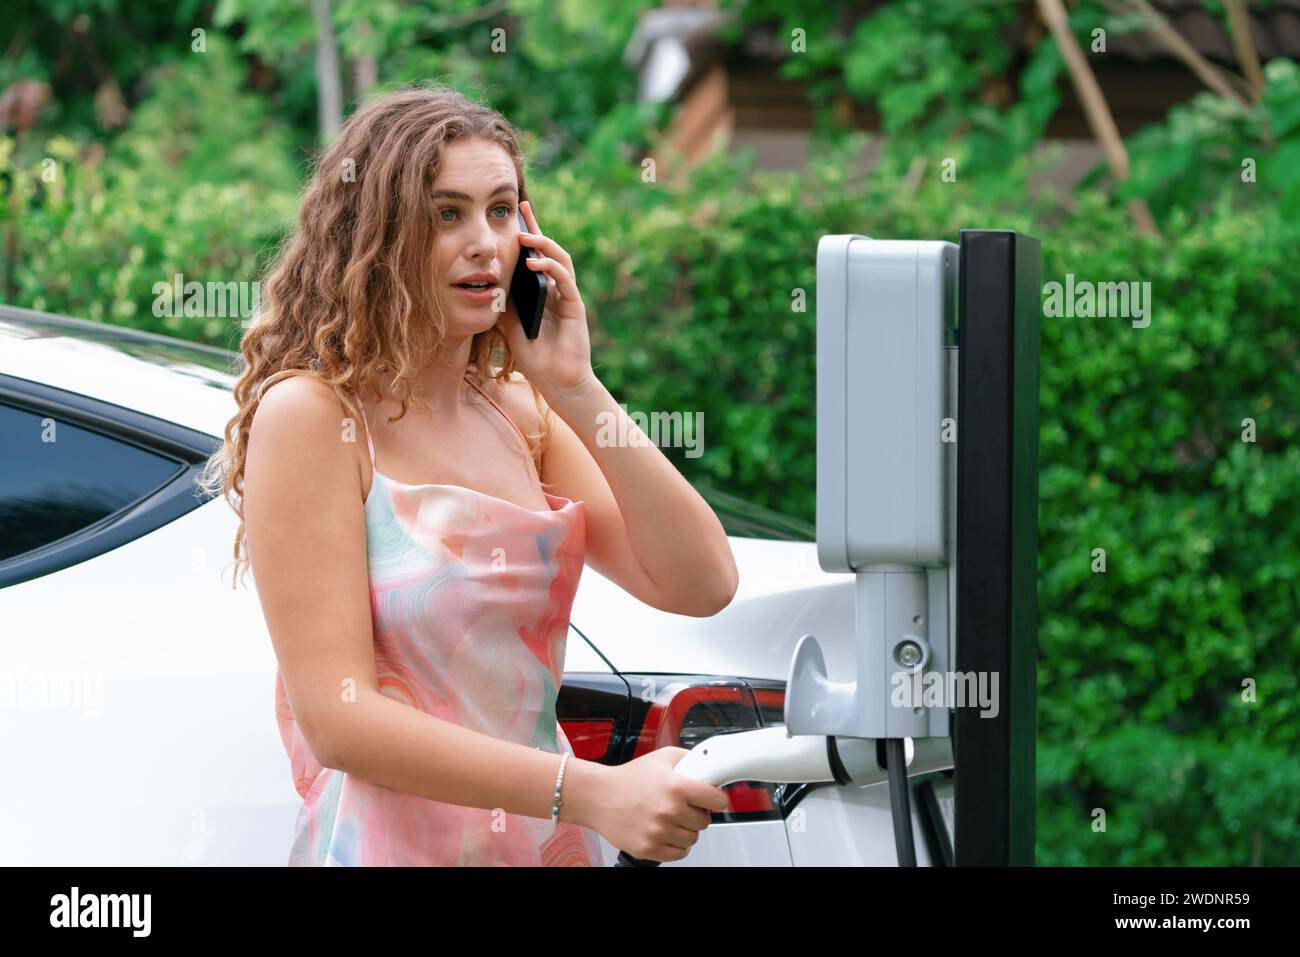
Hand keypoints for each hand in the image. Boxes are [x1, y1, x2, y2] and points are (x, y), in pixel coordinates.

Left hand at [498, 199, 595, 402]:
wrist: (557, 382)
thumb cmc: (535, 356)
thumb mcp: (510, 324)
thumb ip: (505, 301)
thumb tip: (489, 277)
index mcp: (543, 292)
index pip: (536, 256)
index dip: (528, 233)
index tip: (515, 212)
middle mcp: (557, 290)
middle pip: (550, 251)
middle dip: (536, 228)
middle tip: (522, 210)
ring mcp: (568, 297)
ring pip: (562, 260)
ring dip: (544, 244)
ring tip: (525, 235)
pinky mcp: (575, 307)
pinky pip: (566, 280)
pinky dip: (551, 268)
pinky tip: (534, 263)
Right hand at [576, 748, 731, 862]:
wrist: (598, 796)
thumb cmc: (628, 778)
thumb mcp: (662, 757)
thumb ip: (689, 759)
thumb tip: (709, 766)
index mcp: (677, 787)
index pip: (718, 800)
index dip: (717, 799)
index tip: (713, 799)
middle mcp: (670, 811)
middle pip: (705, 821)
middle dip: (697, 813)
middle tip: (683, 805)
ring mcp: (659, 832)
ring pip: (693, 838)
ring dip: (686, 829)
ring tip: (670, 817)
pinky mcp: (649, 848)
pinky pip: (679, 853)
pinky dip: (676, 845)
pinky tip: (666, 831)